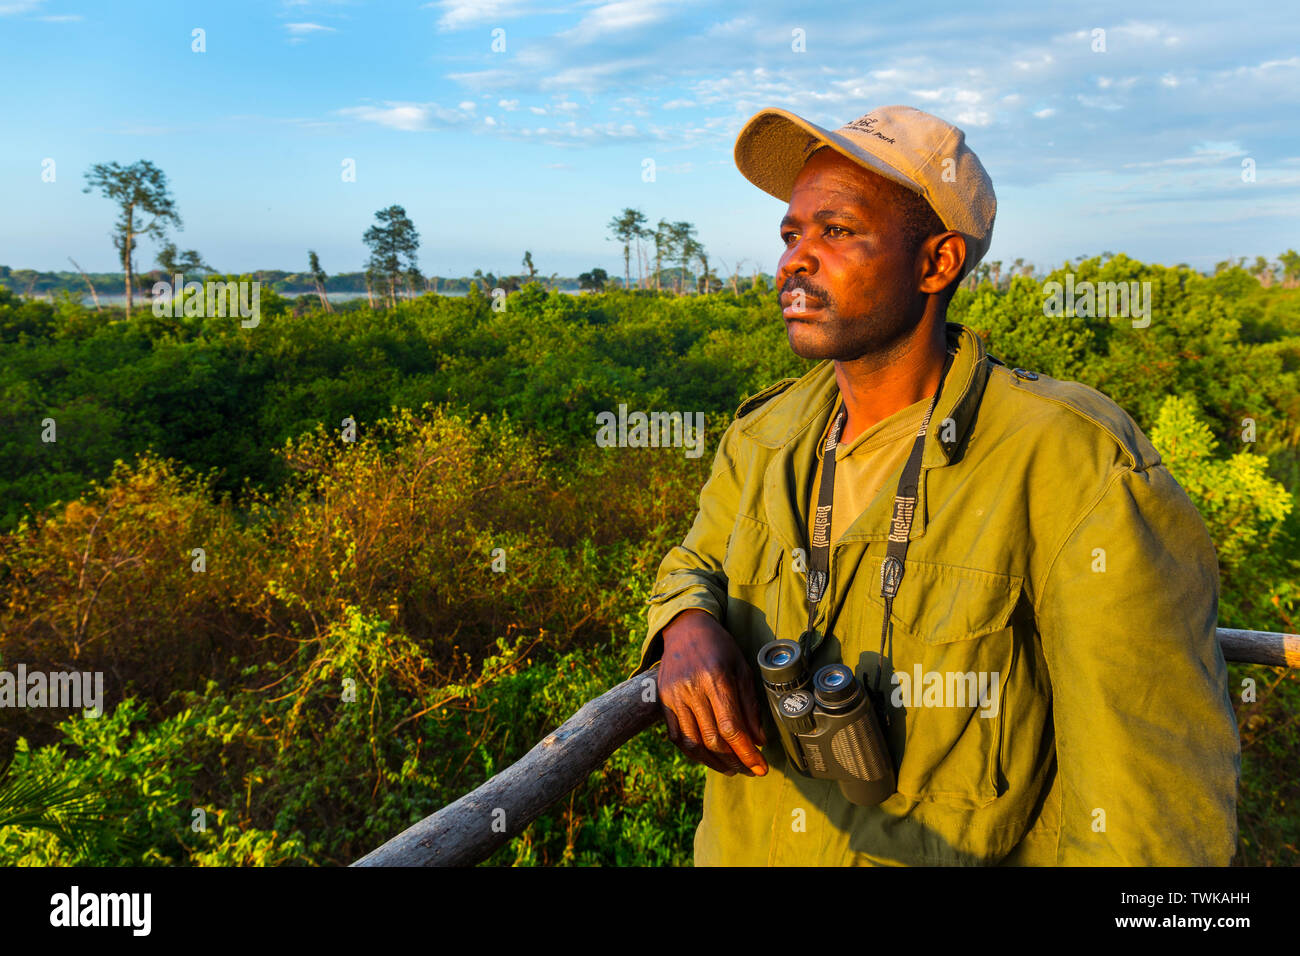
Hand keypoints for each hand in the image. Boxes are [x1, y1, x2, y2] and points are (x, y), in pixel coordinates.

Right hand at [657, 609, 767, 776]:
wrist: (685, 628)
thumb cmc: (720, 647)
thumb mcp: (742, 668)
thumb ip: (750, 705)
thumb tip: (759, 740)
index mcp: (716, 679)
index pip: (731, 727)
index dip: (747, 753)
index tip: (761, 768)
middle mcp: (692, 689)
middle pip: (712, 739)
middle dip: (734, 761)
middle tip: (750, 770)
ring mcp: (674, 696)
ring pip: (694, 743)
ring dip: (714, 763)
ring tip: (732, 768)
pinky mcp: (663, 701)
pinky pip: (677, 736)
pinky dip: (694, 752)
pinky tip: (709, 757)